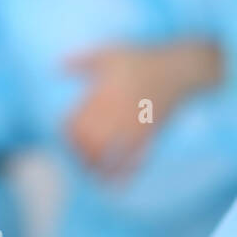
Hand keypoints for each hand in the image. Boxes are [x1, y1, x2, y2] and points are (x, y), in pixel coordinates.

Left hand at [63, 39, 222, 179]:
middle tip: (75, 157)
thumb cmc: (142, 60)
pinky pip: (136, 160)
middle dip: (79, 155)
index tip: (64, 135)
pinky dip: (124, 175)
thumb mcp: (111, 53)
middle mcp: (117, 114)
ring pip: (110, 156)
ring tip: (90, 173)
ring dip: (97, 169)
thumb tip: (58, 66)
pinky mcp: (150, 135)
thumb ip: (83, 60)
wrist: (178, 70)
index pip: (77, 123)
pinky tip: (115, 184)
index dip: (66, 134)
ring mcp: (134, 127)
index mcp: (104, 96)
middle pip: (90, 145)